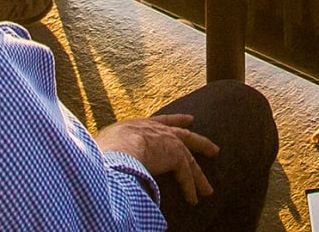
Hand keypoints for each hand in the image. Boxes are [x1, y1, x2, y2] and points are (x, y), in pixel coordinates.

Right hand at [95, 114, 216, 203]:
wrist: (116, 148)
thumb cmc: (104, 148)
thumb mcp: (107, 144)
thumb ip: (112, 149)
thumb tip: (105, 158)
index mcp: (140, 125)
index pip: (162, 121)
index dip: (176, 120)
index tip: (189, 119)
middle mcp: (157, 130)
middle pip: (185, 135)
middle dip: (200, 143)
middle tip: (214, 149)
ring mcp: (168, 142)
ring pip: (190, 160)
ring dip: (199, 177)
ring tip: (207, 190)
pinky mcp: (175, 156)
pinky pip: (186, 175)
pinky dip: (190, 188)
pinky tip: (193, 199)